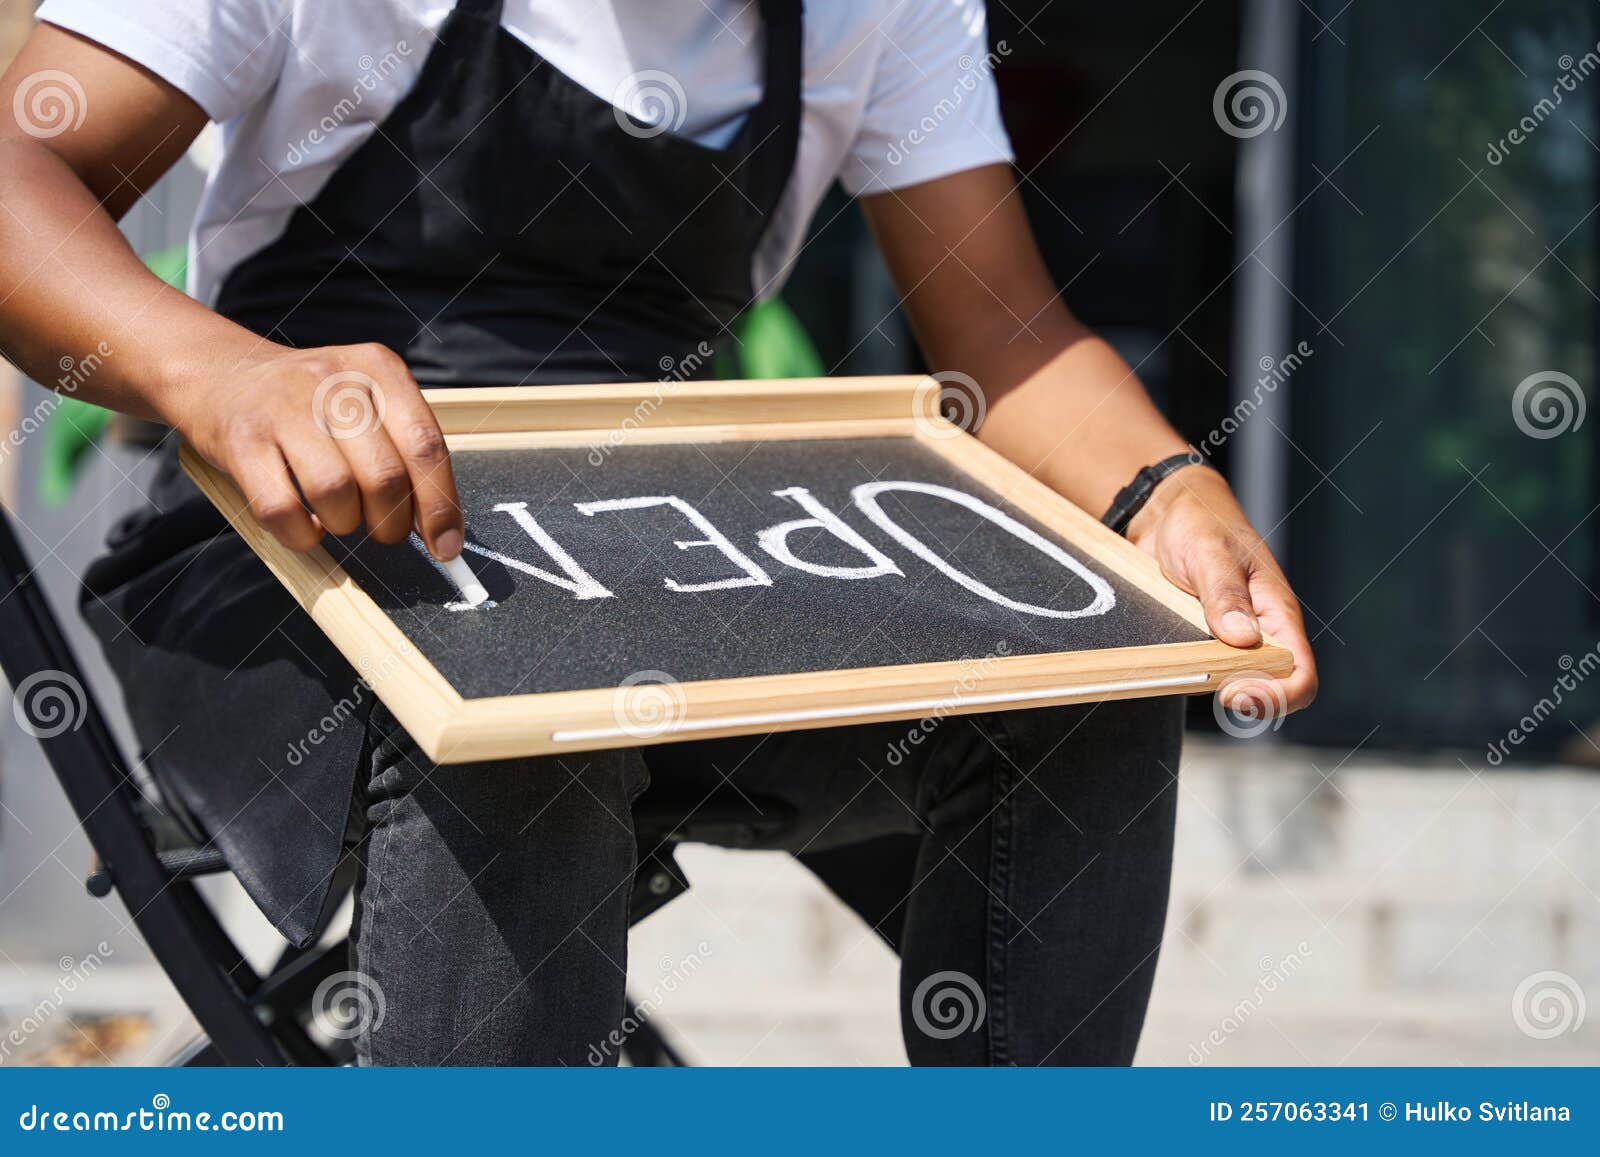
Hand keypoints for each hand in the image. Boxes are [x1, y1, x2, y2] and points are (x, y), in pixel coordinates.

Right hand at [169, 341, 463, 559]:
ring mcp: (282, 409)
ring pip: (335, 492)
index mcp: (378, 369)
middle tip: (384, 529)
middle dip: (392, 522)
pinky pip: (282, 509)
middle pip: (384, 476)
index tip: (446, 546)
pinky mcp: (241, 442)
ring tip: (340, 516)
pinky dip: (301, 533)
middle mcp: (333, 381)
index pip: (425, 445)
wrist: (221, 375)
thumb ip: (407, 454)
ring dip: (345, 523)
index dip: (440, 505)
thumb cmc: (312, 404)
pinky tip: (305, 523)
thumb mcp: (367, 403)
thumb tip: (442, 529)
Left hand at [1125, 465, 1316, 718]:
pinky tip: (1164, 662)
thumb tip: (1242, 638)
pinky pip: (1198, 668)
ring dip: (1208, 684)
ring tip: (1180, 670)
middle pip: (1268, 688)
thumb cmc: (1200, 521)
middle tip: (1205, 685)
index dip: (1278, 694)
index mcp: (1277, 612)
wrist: (1166, 512)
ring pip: (1230, 682)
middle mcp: (1258, 631)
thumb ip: (1225, 593)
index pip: (1300, 672)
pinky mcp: (1200, 640)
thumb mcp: (1210, 552)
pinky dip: (1184, 672)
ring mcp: (1228, 639)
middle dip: (1242, 698)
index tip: (1237, 690)